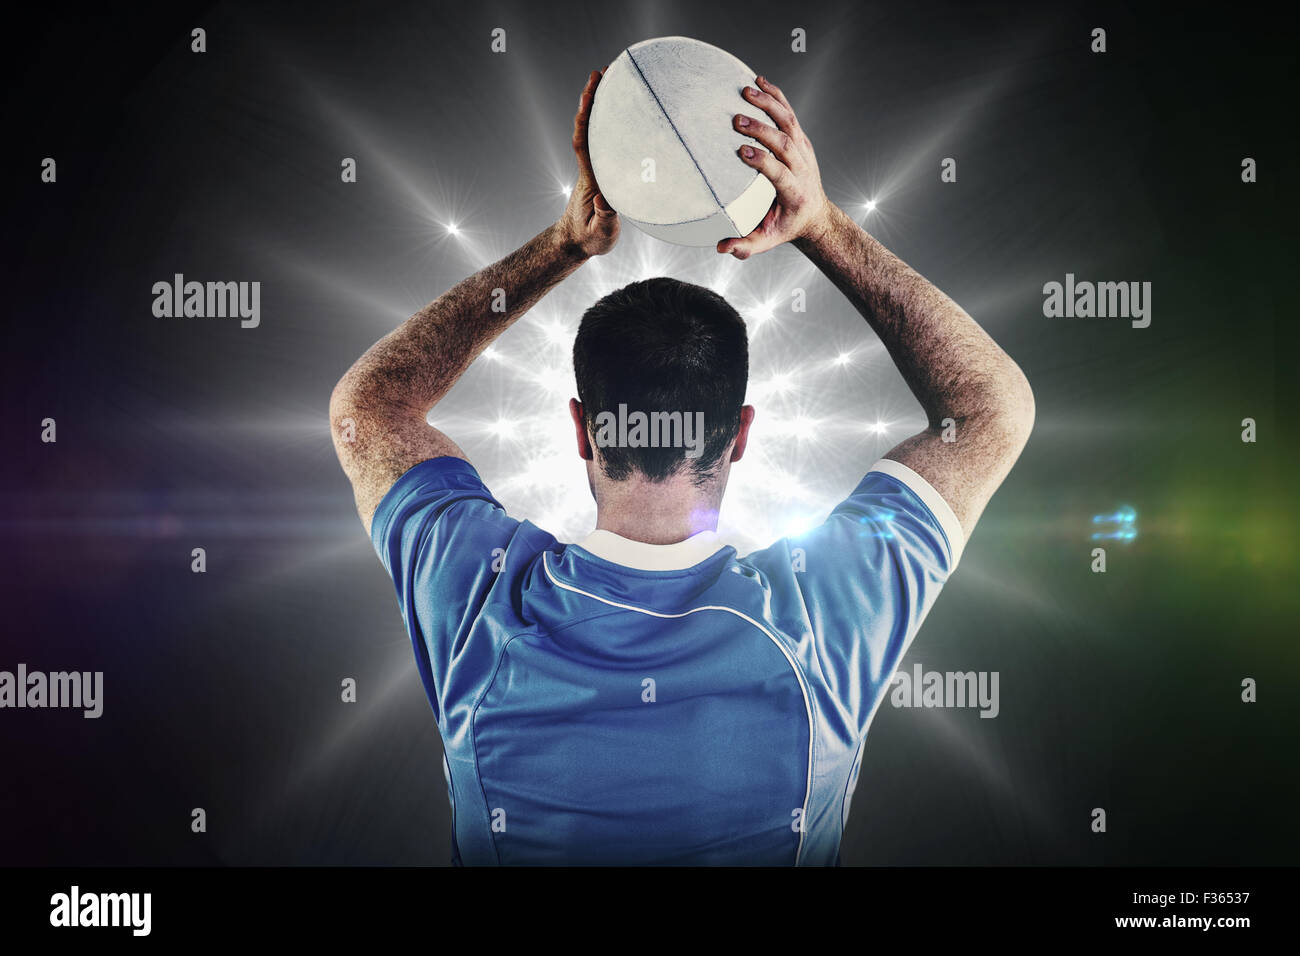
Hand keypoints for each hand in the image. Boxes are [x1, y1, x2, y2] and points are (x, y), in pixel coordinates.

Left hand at [557, 68, 619, 257]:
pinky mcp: (603, 169)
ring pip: (597, 130)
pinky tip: (623, 106)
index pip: (584, 142)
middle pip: (589, 126)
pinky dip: (610, 120)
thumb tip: (603, 200)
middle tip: (604, 70)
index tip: (590, 94)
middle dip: (593, 98)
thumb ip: (604, 220)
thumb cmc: (591, 239)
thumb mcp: (600, 235)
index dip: (585, 117)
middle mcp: (591, 166)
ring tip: (614, 77)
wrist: (578, 241)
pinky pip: (606, 139)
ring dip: (602, 104)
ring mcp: (596, 166)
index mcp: (591, 177)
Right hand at [718, 75, 831, 259]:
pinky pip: (789, 113)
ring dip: (769, 105)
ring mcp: (804, 150)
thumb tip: (720, 248)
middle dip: (762, 130)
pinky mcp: (801, 139)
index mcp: (794, 192)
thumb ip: (745, 246)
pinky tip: (759, 80)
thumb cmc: (785, 227)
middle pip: (785, 143)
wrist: (814, 213)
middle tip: (736, 120)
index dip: (764, 161)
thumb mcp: (768, 241)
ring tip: (746, 90)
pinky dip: (776, 96)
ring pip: (789, 122)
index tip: (742, 151)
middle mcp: (802, 167)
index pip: (780, 173)